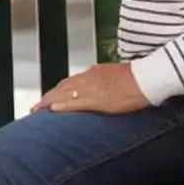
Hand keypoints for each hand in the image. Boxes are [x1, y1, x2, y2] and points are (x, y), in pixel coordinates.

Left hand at [32, 63, 149, 114]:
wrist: (148, 78)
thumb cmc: (137, 77)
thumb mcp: (115, 74)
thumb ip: (102, 78)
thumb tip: (94, 83)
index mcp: (94, 73)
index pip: (69, 83)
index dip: (56, 91)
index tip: (47, 99)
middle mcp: (90, 79)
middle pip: (63, 88)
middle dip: (47, 97)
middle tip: (35, 108)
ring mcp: (93, 89)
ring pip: (65, 94)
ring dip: (49, 102)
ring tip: (37, 111)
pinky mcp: (99, 100)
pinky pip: (76, 103)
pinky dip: (63, 106)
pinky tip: (53, 110)